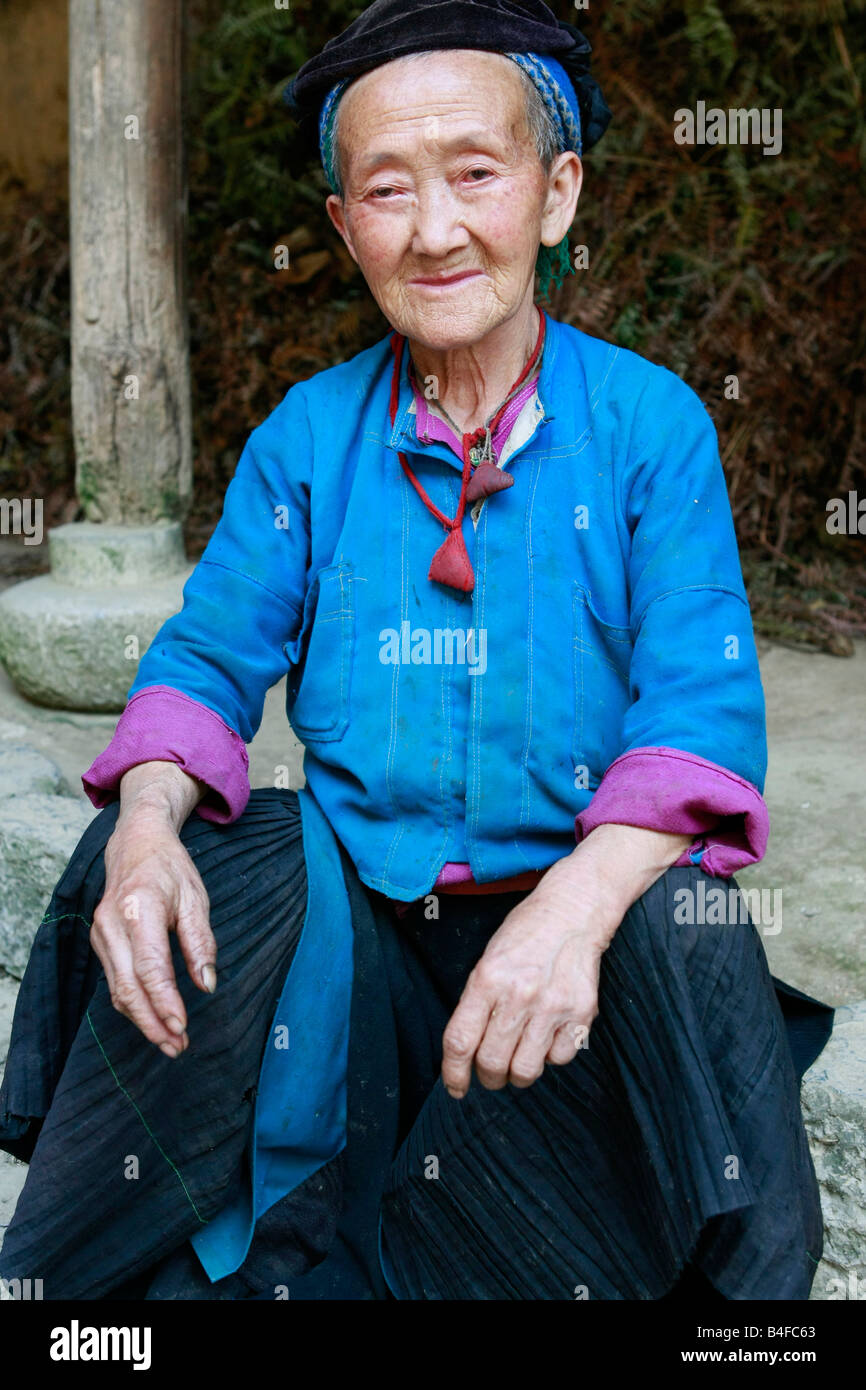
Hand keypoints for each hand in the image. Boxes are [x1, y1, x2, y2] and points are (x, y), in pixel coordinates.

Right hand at [89, 764, 215, 1056]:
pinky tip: (154, 1018)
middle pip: (128, 988)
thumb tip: (206, 985)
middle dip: (153, 1023)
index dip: (165, 1002)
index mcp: (138, 908)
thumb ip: (200, 943)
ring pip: (118, 990)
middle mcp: (111, 924)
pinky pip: (115, 981)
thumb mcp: (196, 898)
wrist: (136, 843)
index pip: (150, 968)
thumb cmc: (170, 869)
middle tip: (177, 1047)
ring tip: (170, 1041)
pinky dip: (133, 1004)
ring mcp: (100, 934)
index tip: (182, 1027)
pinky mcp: (99, 941)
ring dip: (143, 1020)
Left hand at [440, 885, 609, 1098]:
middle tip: (492, 1071)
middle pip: (492, 1062)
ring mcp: (552, 1006)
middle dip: (488, 1076)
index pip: (460, 1041)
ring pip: (526, 1070)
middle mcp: (519, 994)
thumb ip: (476, 1004)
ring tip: (519, 1058)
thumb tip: (467, 1053)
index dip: (453, 1074)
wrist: (572, 913)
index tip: (455, 1088)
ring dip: (517, 1074)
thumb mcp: (487, 960)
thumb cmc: (524, 936)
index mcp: (487, 979)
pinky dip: (550, 1056)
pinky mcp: (581, 1013)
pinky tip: (547, 1035)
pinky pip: (560, 1059)